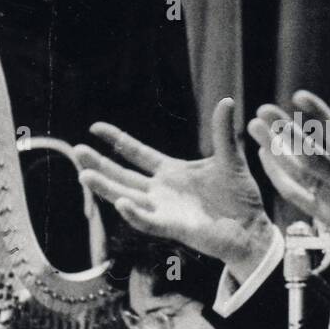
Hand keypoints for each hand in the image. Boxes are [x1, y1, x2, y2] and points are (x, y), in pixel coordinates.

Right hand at [75, 98, 276, 281]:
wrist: (252, 228)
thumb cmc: (239, 196)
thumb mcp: (231, 159)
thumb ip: (223, 133)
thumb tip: (227, 100)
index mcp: (171, 171)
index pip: (137, 153)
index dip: (117, 140)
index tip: (95, 127)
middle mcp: (161, 191)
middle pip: (123, 175)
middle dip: (100, 163)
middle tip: (76, 150)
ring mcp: (164, 210)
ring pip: (127, 197)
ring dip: (106, 188)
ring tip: (83, 174)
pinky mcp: (173, 228)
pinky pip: (148, 222)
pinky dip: (134, 214)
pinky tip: (120, 203)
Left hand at [248, 84, 329, 283]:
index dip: (318, 115)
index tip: (299, 96)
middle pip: (309, 156)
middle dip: (285, 132)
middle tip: (265, 110)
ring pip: (297, 174)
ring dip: (274, 149)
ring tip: (257, 127)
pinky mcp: (325, 216)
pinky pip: (294, 194)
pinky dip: (277, 175)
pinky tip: (266, 156)